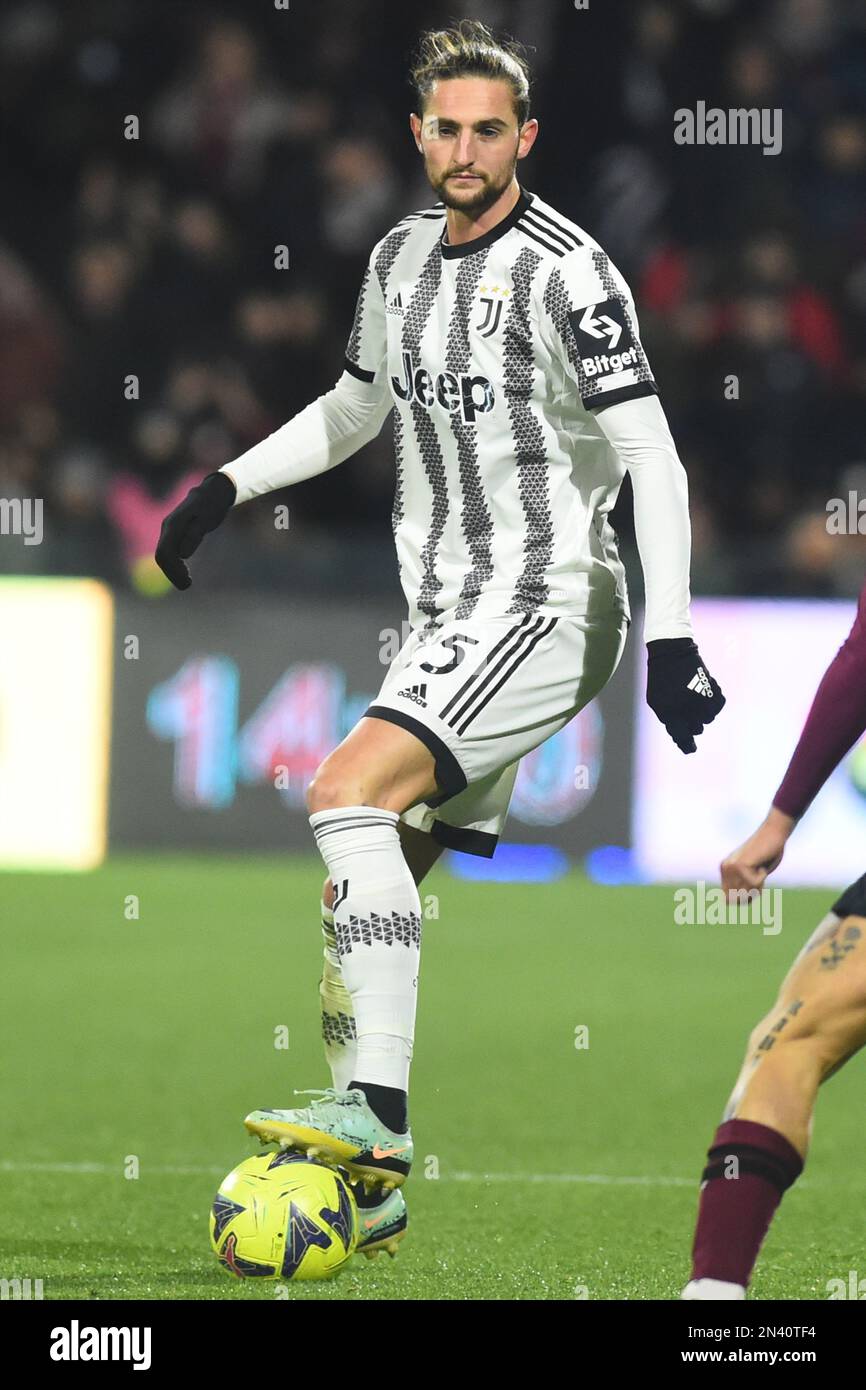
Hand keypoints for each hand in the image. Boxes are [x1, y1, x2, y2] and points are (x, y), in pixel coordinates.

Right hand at [155, 471, 235, 589]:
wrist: (213, 492)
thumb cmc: (212, 505)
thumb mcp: (206, 520)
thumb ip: (194, 535)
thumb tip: (183, 554)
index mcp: (173, 525)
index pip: (164, 552)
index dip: (173, 570)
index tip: (187, 581)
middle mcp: (167, 528)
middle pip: (161, 557)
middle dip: (172, 574)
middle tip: (187, 585)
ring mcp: (170, 531)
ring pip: (164, 556)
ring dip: (173, 571)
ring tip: (187, 582)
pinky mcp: (175, 534)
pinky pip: (170, 553)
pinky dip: (176, 565)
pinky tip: (186, 572)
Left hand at [646, 637, 724, 752]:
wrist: (671, 652)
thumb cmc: (661, 680)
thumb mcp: (656, 701)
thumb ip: (668, 721)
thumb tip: (683, 739)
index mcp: (669, 711)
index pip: (681, 736)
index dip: (686, 745)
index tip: (690, 749)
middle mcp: (686, 706)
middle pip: (697, 729)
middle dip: (692, 724)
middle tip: (686, 710)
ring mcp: (700, 696)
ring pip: (708, 718)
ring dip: (702, 713)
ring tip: (692, 699)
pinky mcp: (711, 687)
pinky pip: (718, 705)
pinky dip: (712, 704)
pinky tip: (703, 695)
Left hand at [721, 807, 795, 894]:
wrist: (773, 833)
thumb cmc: (768, 853)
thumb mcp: (753, 872)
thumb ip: (743, 885)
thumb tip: (733, 903)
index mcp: (725, 870)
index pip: (728, 900)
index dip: (743, 900)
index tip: (754, 887)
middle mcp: (725, 869)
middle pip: (738, 899)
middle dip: (752, 893)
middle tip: (758, 876)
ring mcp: (732, 867)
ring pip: (747, 892)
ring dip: (758, 885)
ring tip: (760, 869)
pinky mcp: (741, 865)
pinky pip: (755, 884)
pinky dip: (763, 877)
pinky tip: (762, 864)